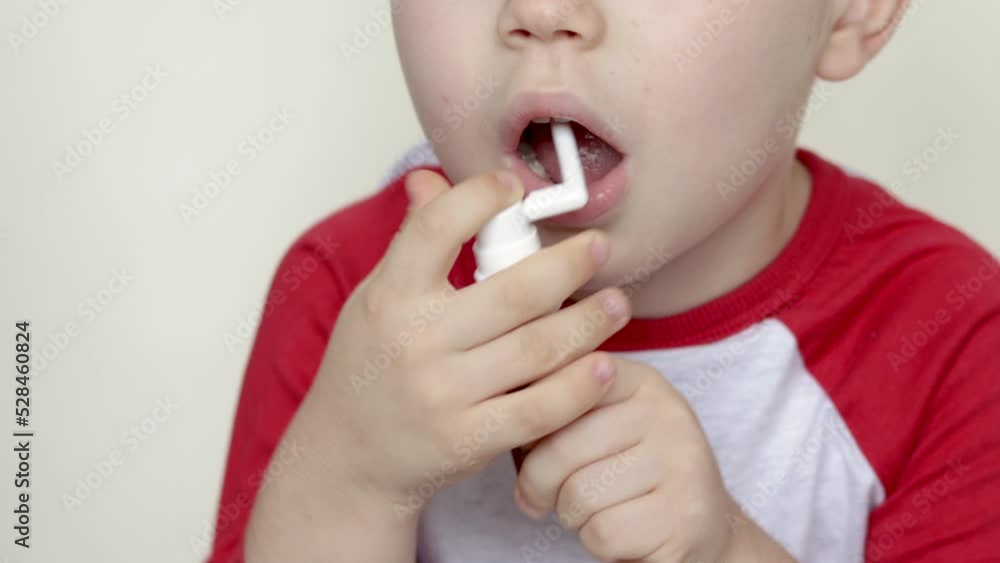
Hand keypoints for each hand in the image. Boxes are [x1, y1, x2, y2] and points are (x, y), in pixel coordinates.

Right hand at [305, 169, 631, 509]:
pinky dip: (577, 388)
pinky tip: (602, 367)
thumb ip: (411, 242)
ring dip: (588, 323)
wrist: (347, 458)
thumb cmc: (366, 371)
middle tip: (597, 245)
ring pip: (537, 349)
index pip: (437, 228)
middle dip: (568, 264)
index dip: (481, 198)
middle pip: (514, 293)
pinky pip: (538, 410)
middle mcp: (416, 342)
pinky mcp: (468, 441)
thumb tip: (429, 180)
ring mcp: (444, 395)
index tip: (512, 187)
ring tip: (616, 303)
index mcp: (390, 297)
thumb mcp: (376, 298)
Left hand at [514, 358, 794, 562]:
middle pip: (560, 448)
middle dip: (540, 484)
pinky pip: (604, 533)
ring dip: (572, 516)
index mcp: (637, 380)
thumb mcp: (594, 426)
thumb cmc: (623, 473)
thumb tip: (501, 412)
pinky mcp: (685, 514)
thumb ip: (554, 407)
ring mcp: (682, 461)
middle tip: (545, 496)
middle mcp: (666, 411)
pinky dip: (599, 543)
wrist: (700, 526)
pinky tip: (621, 531)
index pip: (558, 389)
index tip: (530, 445)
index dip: (530, 428)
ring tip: (593, 509)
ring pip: (579, 495)